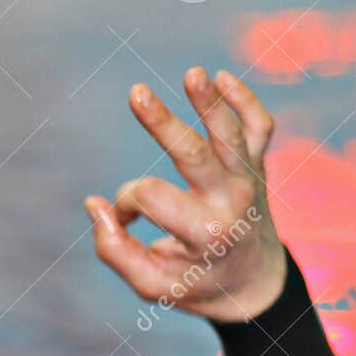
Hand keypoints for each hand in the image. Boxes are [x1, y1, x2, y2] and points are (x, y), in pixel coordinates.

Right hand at [86, 67, 286, 323]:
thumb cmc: (194, 282)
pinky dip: (246, 100)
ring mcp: (249, 180)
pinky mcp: (258, 165)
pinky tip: (222, 76)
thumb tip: (95, 204)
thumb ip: (115, 250)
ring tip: (193, 72)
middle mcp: (231, 203)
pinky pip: (260, 127)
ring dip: (211, 101)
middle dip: (162, 123)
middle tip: (136, 92)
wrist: (253, 284)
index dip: (124, 204)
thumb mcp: (151, 284)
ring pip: (231, 134)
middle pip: (194, 154)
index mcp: (204, 235)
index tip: (122, 221)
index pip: (150, 197)